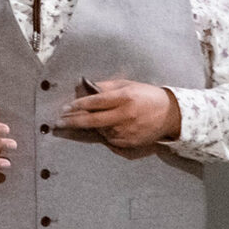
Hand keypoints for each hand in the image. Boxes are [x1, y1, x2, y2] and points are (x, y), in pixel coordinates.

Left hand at [61, 79, 180, 148]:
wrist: (170, 115)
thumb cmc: (146, 96)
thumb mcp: (128, 85)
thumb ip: (106, 87)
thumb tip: (85, 86)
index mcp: (124, 98)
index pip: (95, 102)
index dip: (78, 105)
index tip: (64, 108)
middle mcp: (124, 115)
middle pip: (92, 120)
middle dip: (72, 122)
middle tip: (58, 123)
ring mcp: (126, 131)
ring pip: (99, 130)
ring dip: (90, 127)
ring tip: (89, 120)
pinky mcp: (128, 143)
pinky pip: (109, 139)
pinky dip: (103, 133)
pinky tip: (107, 127)